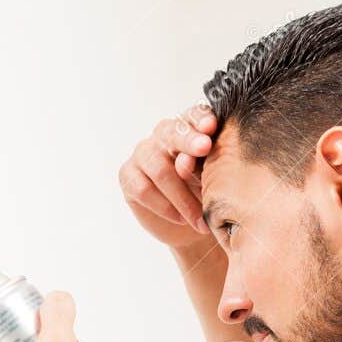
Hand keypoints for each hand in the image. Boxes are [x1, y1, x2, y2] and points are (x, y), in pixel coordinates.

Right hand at [118, 103, 216, 248]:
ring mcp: (143, 153)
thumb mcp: (213, 180)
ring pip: (161, 169)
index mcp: (189, 127)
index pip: (193, 115)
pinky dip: (166, 207)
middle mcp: (164, 135)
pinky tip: (180, 218)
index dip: (200, 118)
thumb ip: (203, 166)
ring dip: (183, 197)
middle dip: (190, 141)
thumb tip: (186, 163)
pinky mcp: (128, 175)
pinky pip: (144, 190)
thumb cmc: (205, 195)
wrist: (188, 226)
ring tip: (201, 218)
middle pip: (173, 133)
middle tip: (205, 147)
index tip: (211, 126)